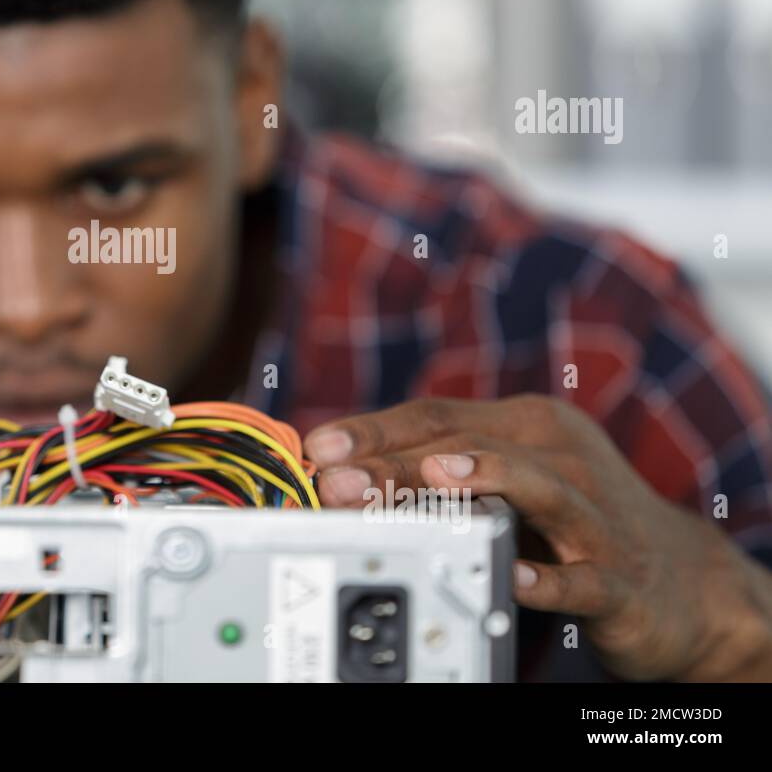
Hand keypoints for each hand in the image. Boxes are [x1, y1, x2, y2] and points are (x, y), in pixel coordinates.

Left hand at [304, 394, 771, 680]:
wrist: (681, 584)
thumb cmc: (572, 522)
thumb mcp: (506, 484)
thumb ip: (436, 472)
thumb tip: (340, 470)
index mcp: (526, 427)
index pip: (437, 416)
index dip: (374, 430)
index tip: (318, 446)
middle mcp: (561, 458)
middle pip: (468, 447)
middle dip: (395, 463)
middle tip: (337, 478)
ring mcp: (594, 516)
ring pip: (533, 490)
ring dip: (479, 482)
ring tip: (431, 480)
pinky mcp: (619, 579)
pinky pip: (582, 578)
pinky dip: (549, 579)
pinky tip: (517, 579)